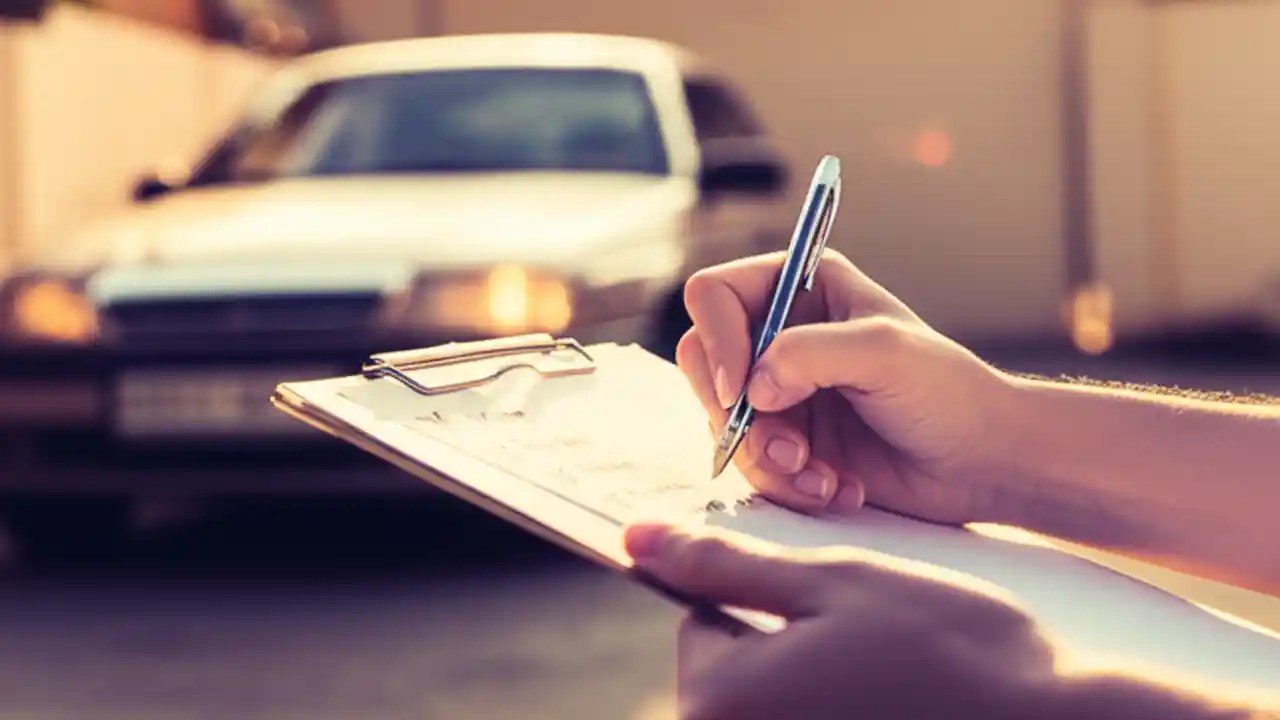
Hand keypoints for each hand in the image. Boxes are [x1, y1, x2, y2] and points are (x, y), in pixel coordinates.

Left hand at [625, 523, 1055, 719]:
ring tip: (893, 671)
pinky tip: (902, 701)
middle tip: (867, 637)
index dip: (762, 594)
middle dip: (788, 642)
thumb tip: (636, 539)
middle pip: (736, 673)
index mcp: (722, 701)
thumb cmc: (945, 644)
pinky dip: (850, 705)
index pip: (699, 625)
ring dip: (822, 678)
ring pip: (780, 702)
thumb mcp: (829, 581)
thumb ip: (724, 564)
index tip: (823, 595)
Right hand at [679, 250, 1017, 522]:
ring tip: (825, 477)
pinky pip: (752, 466)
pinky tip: (838, 489)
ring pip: (723, 425)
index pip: (714, 296)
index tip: (741, 391)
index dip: (717, 341)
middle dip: (736, 417)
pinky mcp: (788, 442)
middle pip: (702, 364)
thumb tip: (751, 388)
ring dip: (770, 461)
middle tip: (785, 447)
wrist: (982, 463)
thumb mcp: (884, 352)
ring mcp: (781, 392)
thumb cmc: (950, 393)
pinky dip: (788, 486)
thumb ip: (810, 353)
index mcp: (801, 288)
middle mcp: (781, 335)